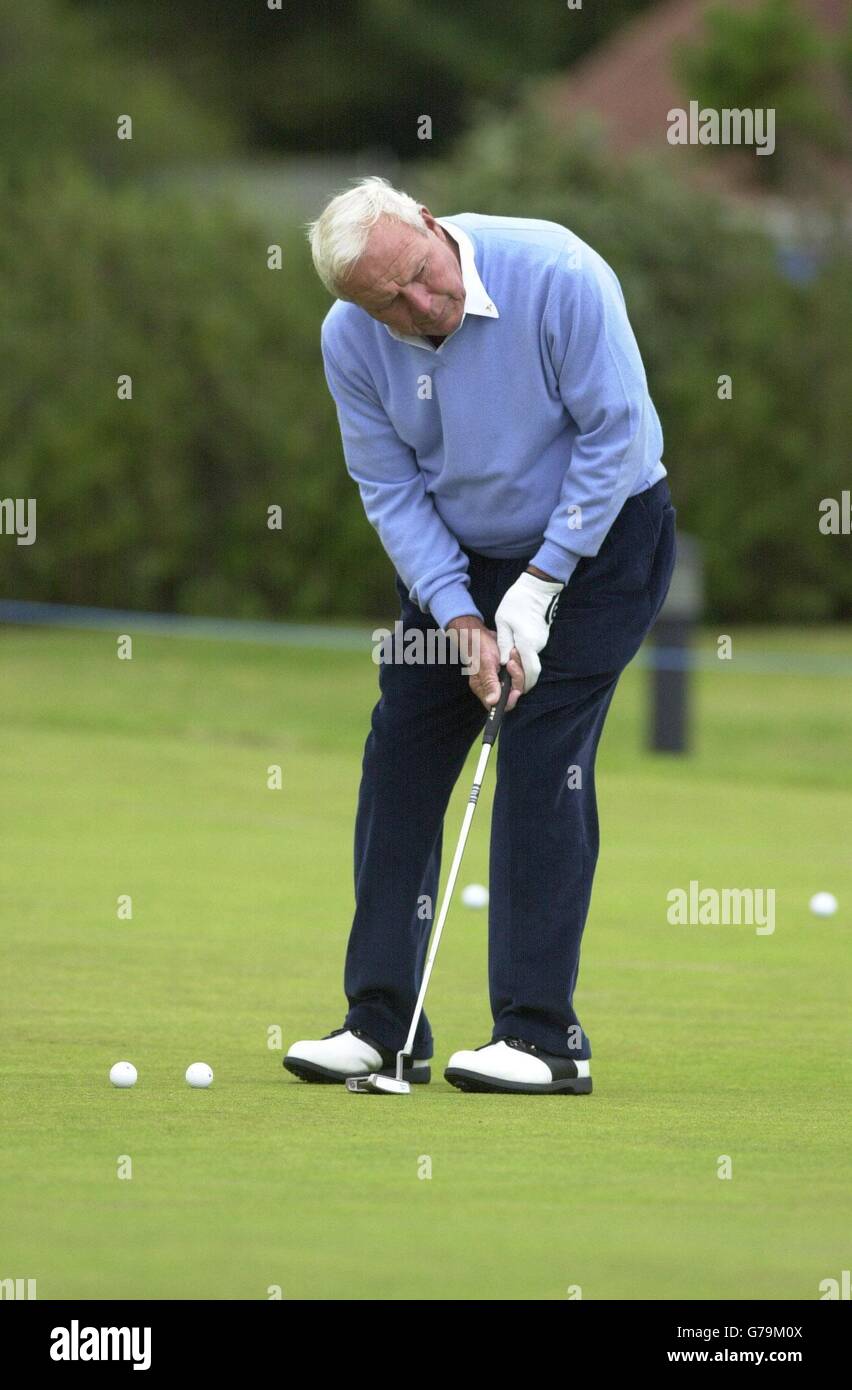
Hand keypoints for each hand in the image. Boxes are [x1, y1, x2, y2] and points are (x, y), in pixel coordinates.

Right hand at [446, 616, 524, 711]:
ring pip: (518, 682)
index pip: (499, 705)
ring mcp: (501, 679)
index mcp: (483, 689)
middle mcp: (493, 686)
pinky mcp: (507, 671)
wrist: (479, 633)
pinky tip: (514, 653)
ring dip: (519, 669)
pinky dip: (520, 663)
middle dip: (516, 679)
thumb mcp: (485, 664)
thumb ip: (490, 682)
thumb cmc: (478, 647)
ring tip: (512, 654)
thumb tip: (492, 702)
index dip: (510, 700)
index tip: (515, 691)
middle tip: (511, 664)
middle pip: (512, 693)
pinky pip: (519, 673)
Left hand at [494, 571, 563, 695]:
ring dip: (519, 663)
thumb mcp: (503, 622)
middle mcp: (538, 646)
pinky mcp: (541, 637)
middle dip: (518, 675)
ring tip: (507, 654)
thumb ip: (504, 645)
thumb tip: (504, 663)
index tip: (513, 690)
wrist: (537, 587)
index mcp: (528, 644)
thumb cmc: (518, 602)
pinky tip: (513, 647)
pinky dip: (522, 654)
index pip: (530, 674)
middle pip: (531, 670)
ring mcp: (542, 641)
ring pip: (530, 660)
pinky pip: (531, 651)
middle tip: (505, 668)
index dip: (522, 685)